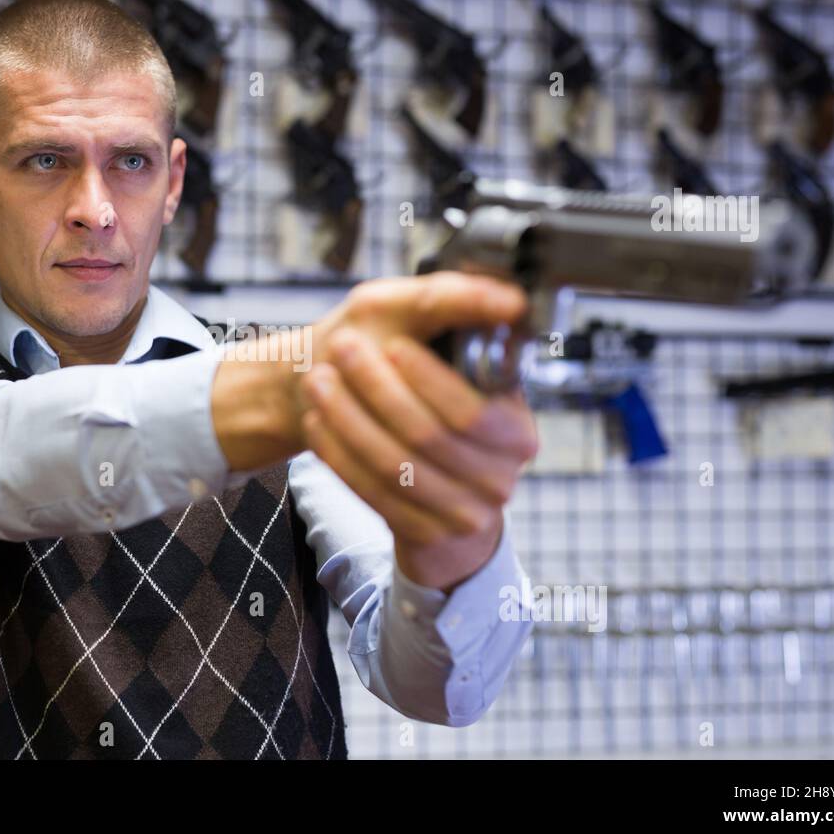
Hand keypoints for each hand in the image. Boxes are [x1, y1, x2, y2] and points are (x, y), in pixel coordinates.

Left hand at [297, 272, 538, 592]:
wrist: (414, 470)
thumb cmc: (429, 397)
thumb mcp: (449, 348)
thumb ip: (468, 314)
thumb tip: (510, 300)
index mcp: (516, 428)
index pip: (473, 409)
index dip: (430, 378)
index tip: (392, 345)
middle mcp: (500, 475)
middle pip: (428, 435)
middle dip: (377, 389)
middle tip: (340, 350)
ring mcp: (465, 512)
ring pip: (395, 465)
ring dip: (348, 419)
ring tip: (317, 382)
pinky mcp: (426, 532)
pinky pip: (374, 494)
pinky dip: (340, 455)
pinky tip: (318, 422)